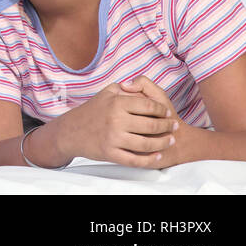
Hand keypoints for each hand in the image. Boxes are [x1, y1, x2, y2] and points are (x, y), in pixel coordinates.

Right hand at [53, 79, 177, 167]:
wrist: (71, 132)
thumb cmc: (91, 111)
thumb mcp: (105, 93)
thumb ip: (123, 88)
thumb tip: (139, 86)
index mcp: (116, 104)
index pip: (147, 106)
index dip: (162, 110)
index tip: (168, 113)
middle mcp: (115, 120)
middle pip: (151, 125)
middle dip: (167, 126)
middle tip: (174, 126)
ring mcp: (113, 138)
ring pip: (147, 144)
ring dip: (163, 143)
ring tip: (170, 140)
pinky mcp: (111, 154)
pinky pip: (135, 159)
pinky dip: (150, 159)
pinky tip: (158, 155)